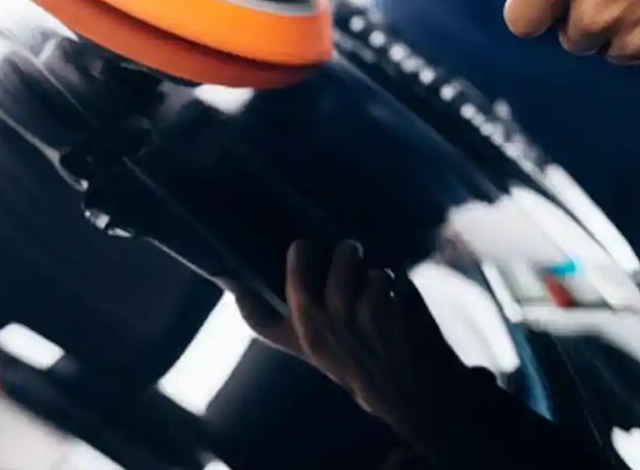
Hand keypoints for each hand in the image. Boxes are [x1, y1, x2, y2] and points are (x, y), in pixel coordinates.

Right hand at [223, 241, 468, 445]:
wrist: (412, 394)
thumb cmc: (363, 361)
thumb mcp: (322, 349)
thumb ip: (291, 322)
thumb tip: (249, 285)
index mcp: (303, 340)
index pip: (259, 320)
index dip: (240, 295)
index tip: (228, 273)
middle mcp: (320, 333)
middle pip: (298, 277)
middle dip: (303, 254)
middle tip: (316, 246)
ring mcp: (349, 323)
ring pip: (344, 262)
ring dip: (353, 254)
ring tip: (359, 256)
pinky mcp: (380, 314)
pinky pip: (377, 274)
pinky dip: (386, 276)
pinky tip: (390, 287)